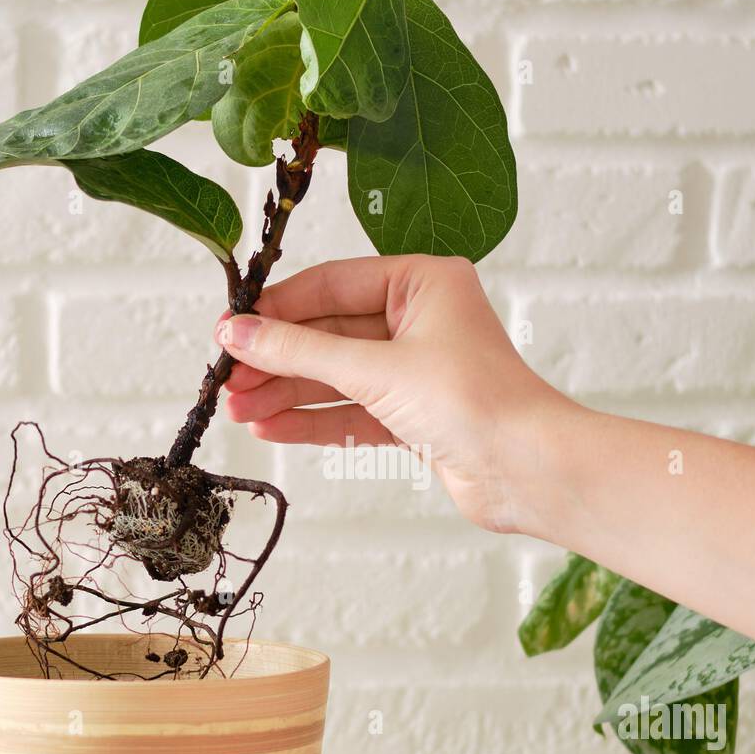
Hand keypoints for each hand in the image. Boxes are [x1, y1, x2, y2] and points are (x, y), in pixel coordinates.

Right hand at [216, 254, 561, 533]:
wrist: (527, 470)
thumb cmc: (475, 401)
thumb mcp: (375, 369)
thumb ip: (300, 353)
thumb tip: (238, 335)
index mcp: (424, 283)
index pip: (333, 285)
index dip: (278, 308)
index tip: (230, 327)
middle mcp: (422, 321)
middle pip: (330, 334)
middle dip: (277, 359)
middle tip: (226, 378)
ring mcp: (418, 370)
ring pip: (337, 376)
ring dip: (287, 393)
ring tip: (237, 410)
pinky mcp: (416, 417)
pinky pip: (352, 411)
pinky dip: (313, 420)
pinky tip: (271, 427)